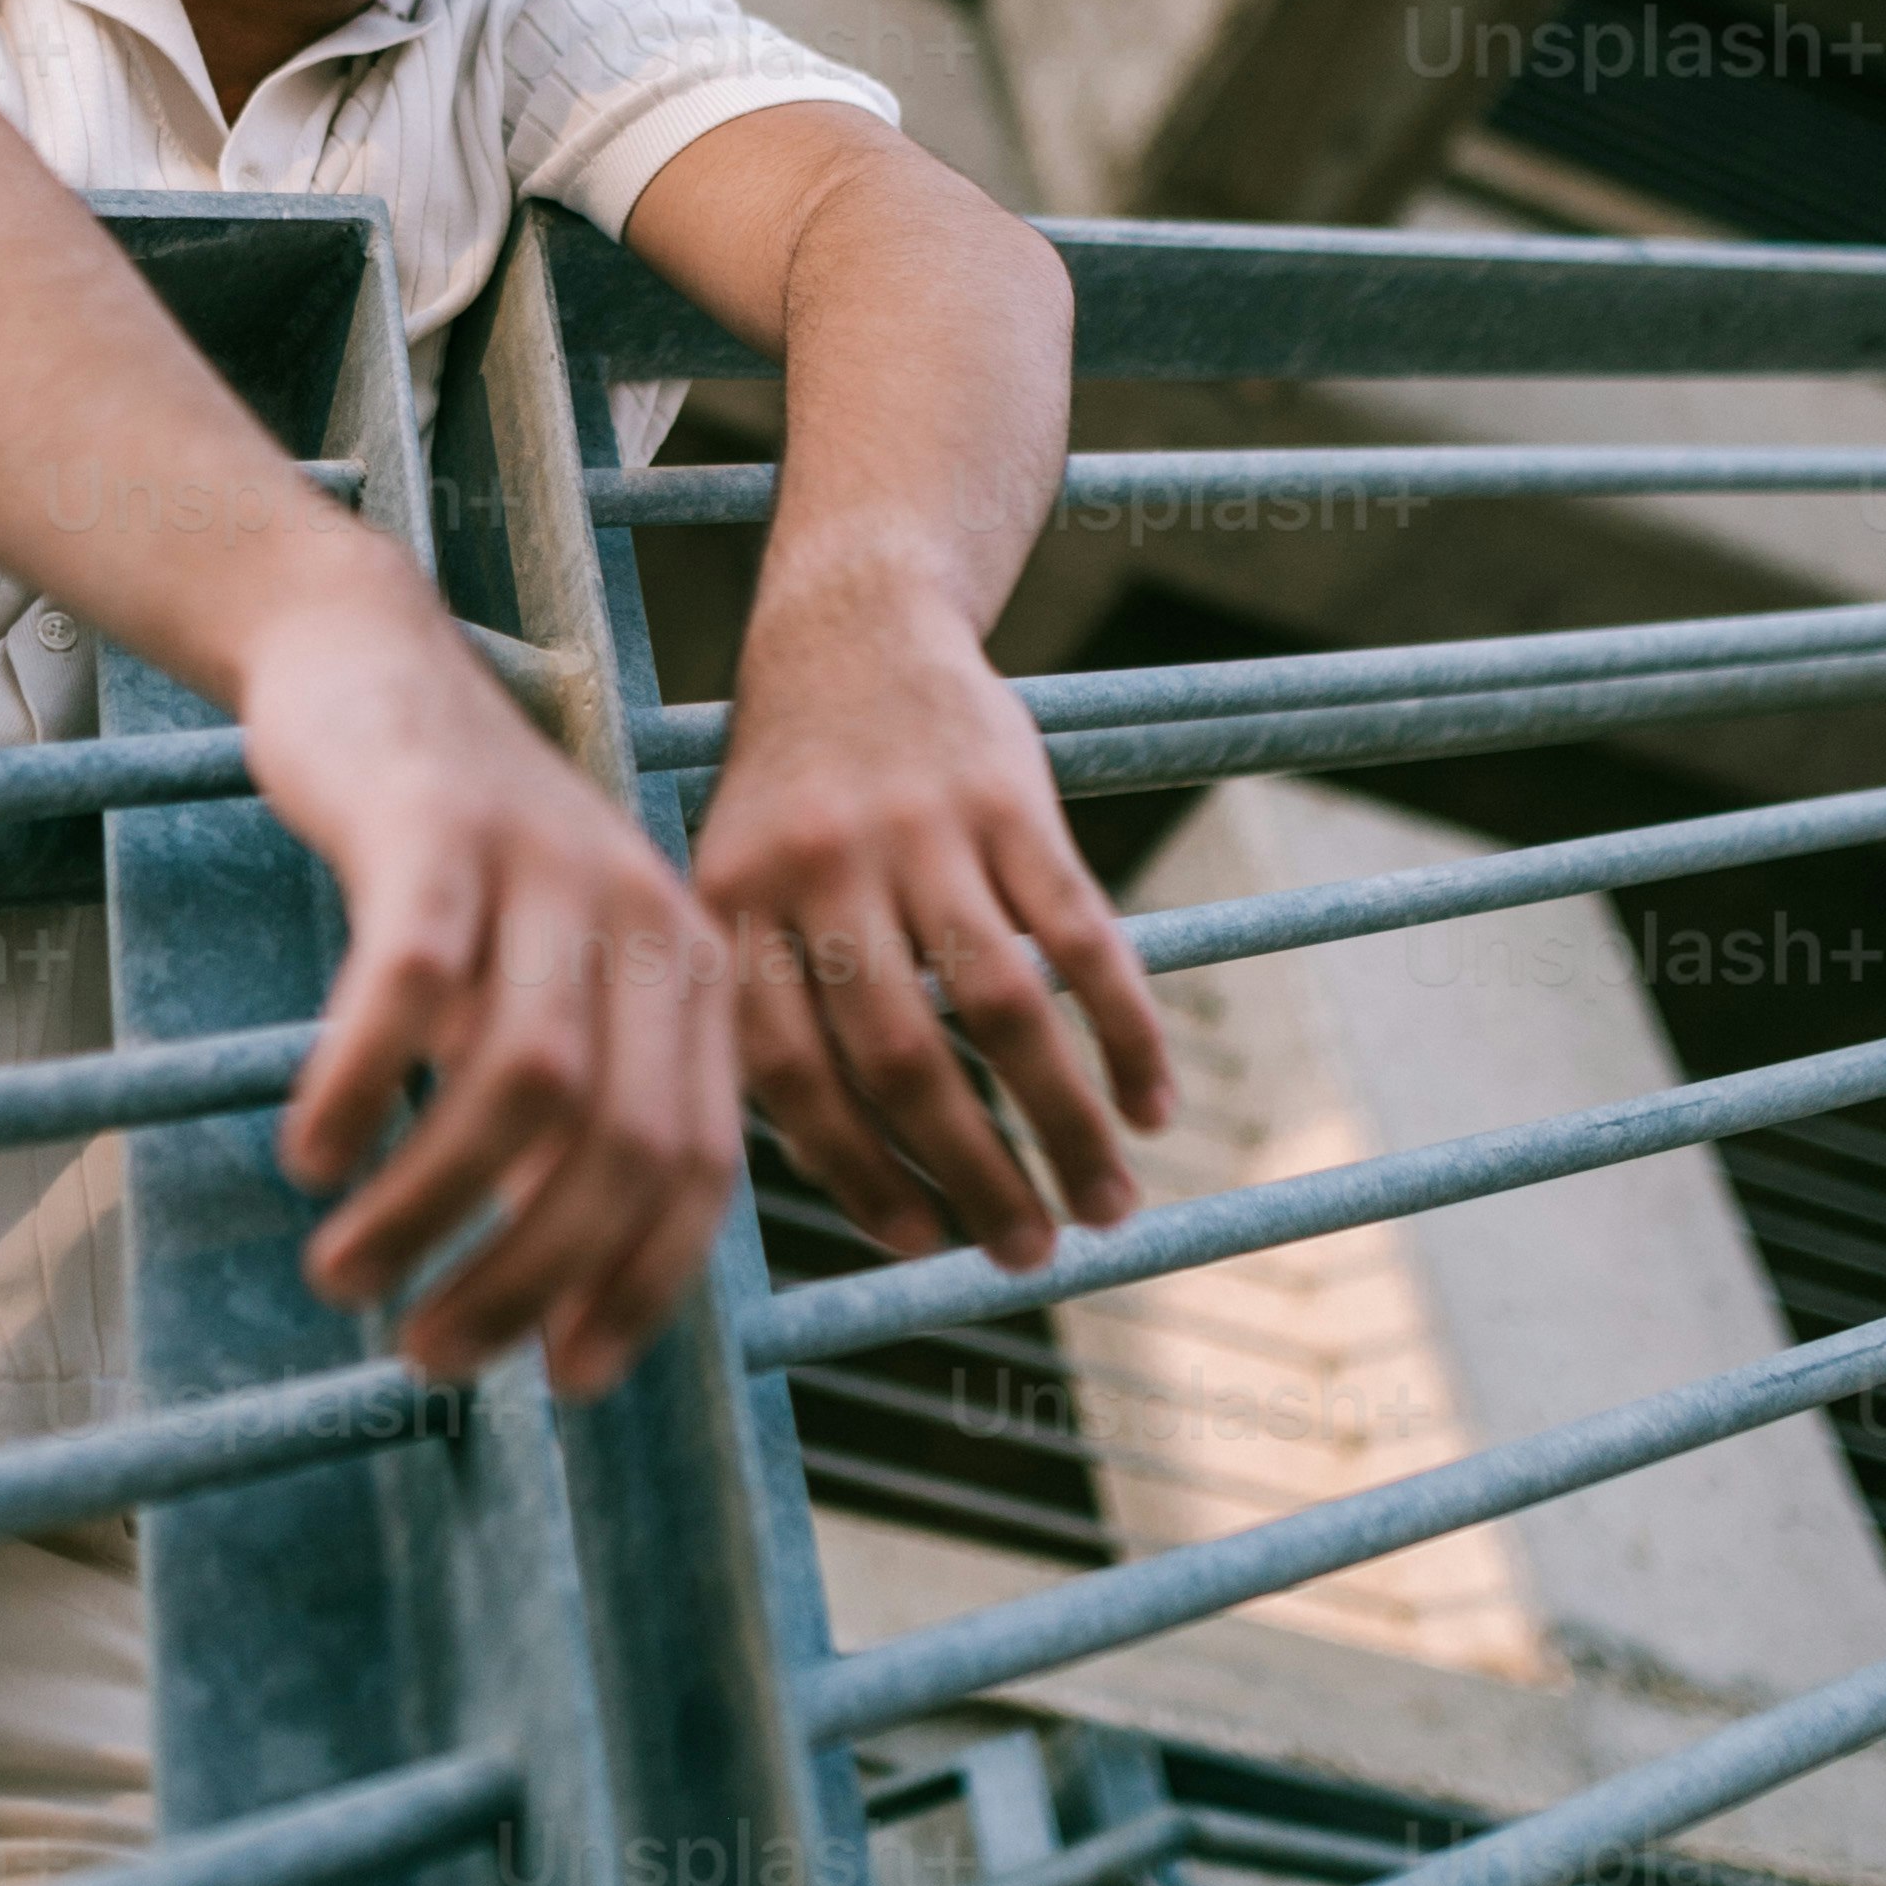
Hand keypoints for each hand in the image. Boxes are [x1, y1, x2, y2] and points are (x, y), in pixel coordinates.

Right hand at [242, 575, 739, 1400]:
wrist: (371, 660)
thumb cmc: (456, 854)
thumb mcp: (547, 969)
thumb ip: (575, 1098)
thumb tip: (550, 1291)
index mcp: (687, 969)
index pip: (701, 1167)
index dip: (638, 1287)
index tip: (568, 1378)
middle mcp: (639, 918)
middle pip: (619, 1147)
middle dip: (527, 1277)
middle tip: (428, 1350)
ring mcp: (542, 868)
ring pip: (523, 1086)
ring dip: (432, 1207)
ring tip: (346, 1274)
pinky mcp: (436, 830)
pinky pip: (412, 986)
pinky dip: (363, 1087)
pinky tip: (313, 1156)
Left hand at [688, 560, 1171, 1277]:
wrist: (849, 629)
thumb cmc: (786, 800)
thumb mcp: (731, 885)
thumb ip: (763, 1010)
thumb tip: (843, 1180)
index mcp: (734, 908)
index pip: (791, 1073)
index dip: (857, 1171)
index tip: (920, 1245)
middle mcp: (823, 872)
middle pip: (905, 1057)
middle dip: (976, 1174)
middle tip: (1029, 1256)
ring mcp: (922, 833)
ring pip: (1005, 1008)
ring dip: (1065, 1122)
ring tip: (1107, 1206)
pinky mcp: (1012, 802)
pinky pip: (1081, 935)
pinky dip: (1124, 1030)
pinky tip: (1154, 1103)